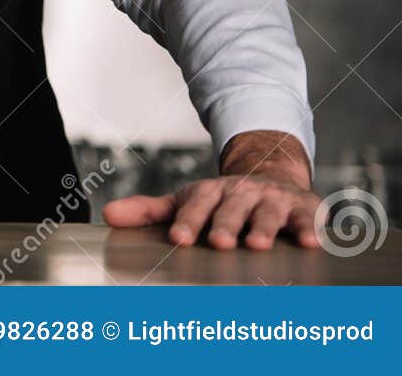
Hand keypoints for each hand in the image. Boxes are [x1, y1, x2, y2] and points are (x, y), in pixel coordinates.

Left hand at [101, 129, 321, 250]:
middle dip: (225, 224)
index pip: (196, 205)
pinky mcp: (304, 209)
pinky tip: (309, 243)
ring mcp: (273, 199)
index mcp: (210, 192)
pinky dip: (310, 230)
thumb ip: (149, 211)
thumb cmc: (222, 200)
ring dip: (264, 228)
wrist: (269, 175)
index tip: (178, 238)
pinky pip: (307, 219)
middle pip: (232, 209)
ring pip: (268, 213)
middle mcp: (241, 193)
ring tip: (258, 244)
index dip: (187, 221)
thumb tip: (107, 215)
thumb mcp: (185, 201)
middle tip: (219, 242)